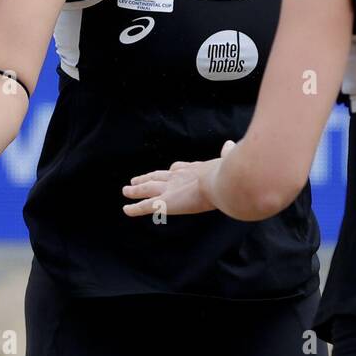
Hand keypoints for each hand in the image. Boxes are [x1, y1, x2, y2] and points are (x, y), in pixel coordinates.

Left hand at [122, 141, 236, 217]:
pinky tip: (126, 210)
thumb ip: (228, 154)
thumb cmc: (229, 174)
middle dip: (147, 178)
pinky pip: (145, 206)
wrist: (222, 182)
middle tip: (136, 179)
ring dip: (135, 190)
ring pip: (147, 189)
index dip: (172, 170)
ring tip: (126, 190)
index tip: (169, 170)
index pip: (178, 168)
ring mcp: (169, 189)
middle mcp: (178, 177)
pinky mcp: (164, 202)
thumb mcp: (229, 161)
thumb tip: (230, 145)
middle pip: (158, 176)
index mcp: (193, 169)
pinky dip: (134, 208)